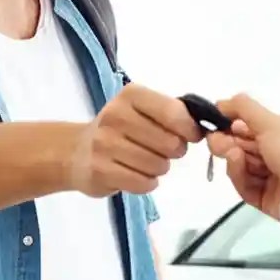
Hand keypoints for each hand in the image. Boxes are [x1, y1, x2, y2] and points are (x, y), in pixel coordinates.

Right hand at [68, 84, 201, 197]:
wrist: (75, 152)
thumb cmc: (119, 129)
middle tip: (163, 150)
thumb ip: (173, 113)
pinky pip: (144, 183)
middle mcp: (115, 116)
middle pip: (170, 143)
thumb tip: (205, 127)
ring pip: (159, 166)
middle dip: (175, 151)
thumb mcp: (142, 109)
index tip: (190, 135)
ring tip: (145, 161)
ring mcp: (105, 144)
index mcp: (131, 95)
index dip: (190, 129)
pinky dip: (147, 183)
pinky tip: (135, 174)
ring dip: (160, 168)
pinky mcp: (100, 171)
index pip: (174, 113)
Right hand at [206, 93, 279, 218]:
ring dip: (233, 158)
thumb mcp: (270, 121)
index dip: (230, 124)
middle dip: (226, 141)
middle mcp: (276, 153)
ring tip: (235, 154)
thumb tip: (222, 102)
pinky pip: (243, 185)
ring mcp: (270, 176)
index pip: (249, 126)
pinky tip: (239, 165)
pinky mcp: (263, 197)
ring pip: (239, 165)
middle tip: (218, 141)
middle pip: (240, 146)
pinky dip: (238, 174)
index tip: (214, 121)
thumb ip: (243, 107)